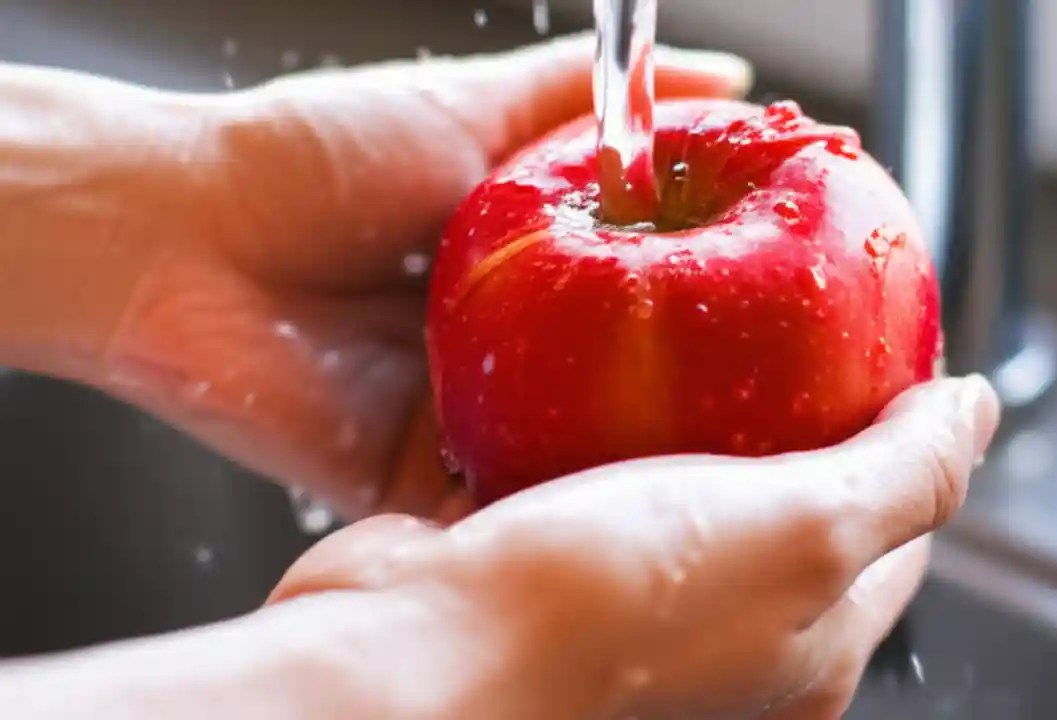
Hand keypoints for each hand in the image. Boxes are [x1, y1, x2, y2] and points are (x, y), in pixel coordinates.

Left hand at [89, 35, 751, 519]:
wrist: (178, 240)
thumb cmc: (311, 158)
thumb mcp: (472, 107)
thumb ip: (586, 93)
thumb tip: (724, 75)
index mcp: (519, 272)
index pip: (638, 300)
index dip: (708, 310)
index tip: (789, 321)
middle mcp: (497, 355)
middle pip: (606, 392)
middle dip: (679, 413)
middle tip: (771, 425)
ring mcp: (453, 423)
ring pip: (555, 465)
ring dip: (616, 478)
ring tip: (712, 489)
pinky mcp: (402, 487)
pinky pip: (483, 519)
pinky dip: (532, 530)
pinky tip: (603, 532)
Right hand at [268, 376, 999, 718]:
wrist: (412, 662)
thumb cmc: (612, 613)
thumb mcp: (803, 533)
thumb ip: (909, 474)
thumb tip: (980, 411)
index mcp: (807, 645)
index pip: (896, 527)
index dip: (905, 432)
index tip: (886, 341)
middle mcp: (721, 633)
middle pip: (787, 493)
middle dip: (789, 399)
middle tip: (781, 304)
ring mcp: (625, 594)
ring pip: (680, 470)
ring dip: (682, 397)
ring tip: (685, 308)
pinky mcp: (538, 553)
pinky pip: (582, 466)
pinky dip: (587, 410)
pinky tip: (580, 353)